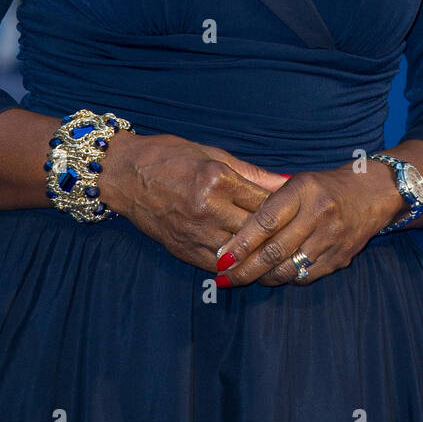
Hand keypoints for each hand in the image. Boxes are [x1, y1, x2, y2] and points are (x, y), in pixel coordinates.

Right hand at [99, 130, 288, 273]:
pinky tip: (250, 263)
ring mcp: (194, 232)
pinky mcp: (183, 250)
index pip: (264, 200)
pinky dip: (237, 267)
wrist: (126, 174)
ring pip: (241, 253)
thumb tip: (287, 181)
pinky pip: (219, 266)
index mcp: (217, 178)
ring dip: (260, 255)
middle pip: (256, 229)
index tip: (297, 212)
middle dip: (276, 234)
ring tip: (278, 254)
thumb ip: (252, 173)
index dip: (283, 208)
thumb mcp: (213, 154)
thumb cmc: (170, 156)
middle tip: (296, 236)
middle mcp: (207, 208)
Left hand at [214, 160, 402, 286]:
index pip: (266, 221)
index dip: (242, 242)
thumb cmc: (323, 187)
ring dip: (262, 277)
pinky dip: (285, 278)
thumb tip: (234, 236)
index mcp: (304, 190)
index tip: (222, 256)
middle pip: (275, 250)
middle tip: (224, 276)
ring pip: (289, 268)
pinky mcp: (340, 258)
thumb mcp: (297, 183)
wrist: (371, 194)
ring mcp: (332, 238)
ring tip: (243, 278)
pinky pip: (305, 276)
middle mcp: (319, 214)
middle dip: (246, 268)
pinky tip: (271, 276)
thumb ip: (270, 204)